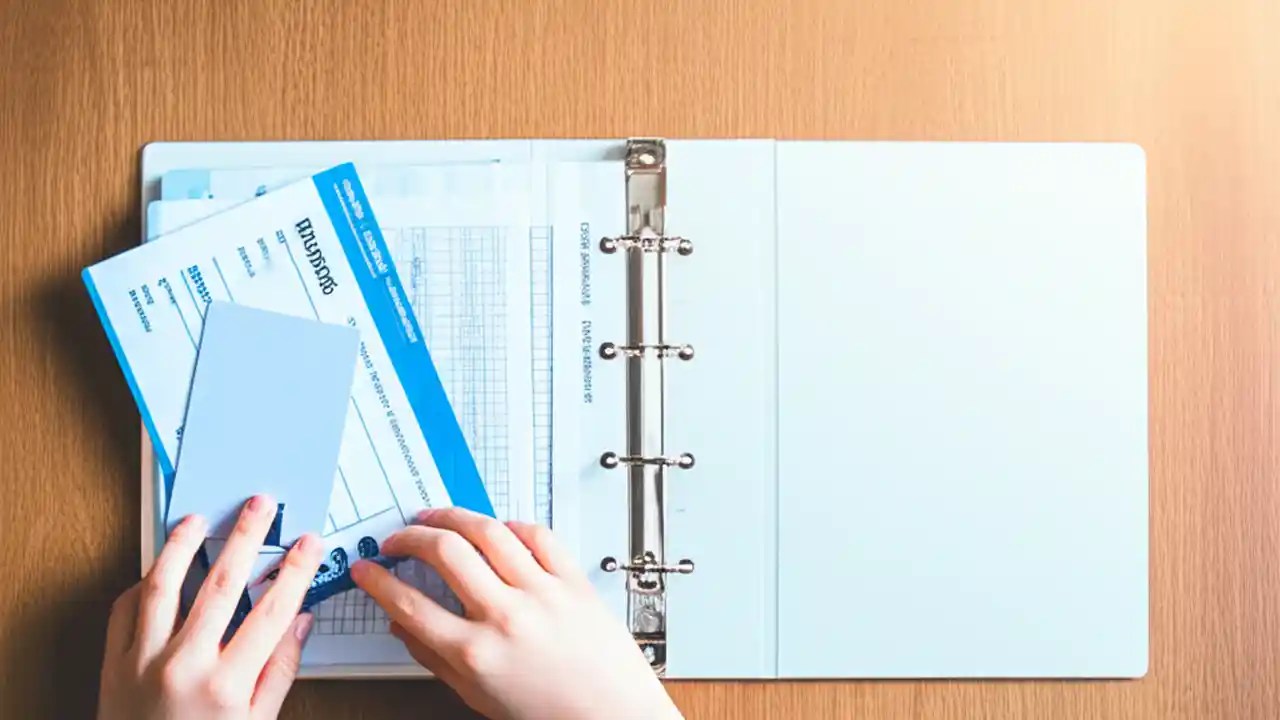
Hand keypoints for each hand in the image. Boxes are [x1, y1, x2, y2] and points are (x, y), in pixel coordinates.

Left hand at [98, 494, 323, 719]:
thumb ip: (279, 670)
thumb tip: (300, 621)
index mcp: (227, 685)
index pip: (272, 611)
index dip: (295, 571)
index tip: (307, 545)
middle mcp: (184, 667)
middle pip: (222, 584)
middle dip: (246, 537)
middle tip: (259, 505)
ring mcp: (143, 663)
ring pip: (163, 587)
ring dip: (182, 546)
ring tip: (198, 520)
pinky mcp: (112, 666)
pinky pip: (124, 611)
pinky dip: (142, 585)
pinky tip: (159, 569)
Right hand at [351, 507, 682, 719]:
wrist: (612, 715)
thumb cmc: (550, 712)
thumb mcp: (478, 696)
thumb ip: (434, 659)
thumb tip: (400, 625)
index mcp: (477, 653)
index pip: (409, 604)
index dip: (379, 581)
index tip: (369, 570)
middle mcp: (506, 617)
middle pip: (445, 553)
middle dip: (410, 538)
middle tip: (398, 539)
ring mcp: (542, 593)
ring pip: (488, 532)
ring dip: (453, 516)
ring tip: (436, 518)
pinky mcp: (573, 580)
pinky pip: (537, 535)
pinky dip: (511, 524)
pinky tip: (495, 528)